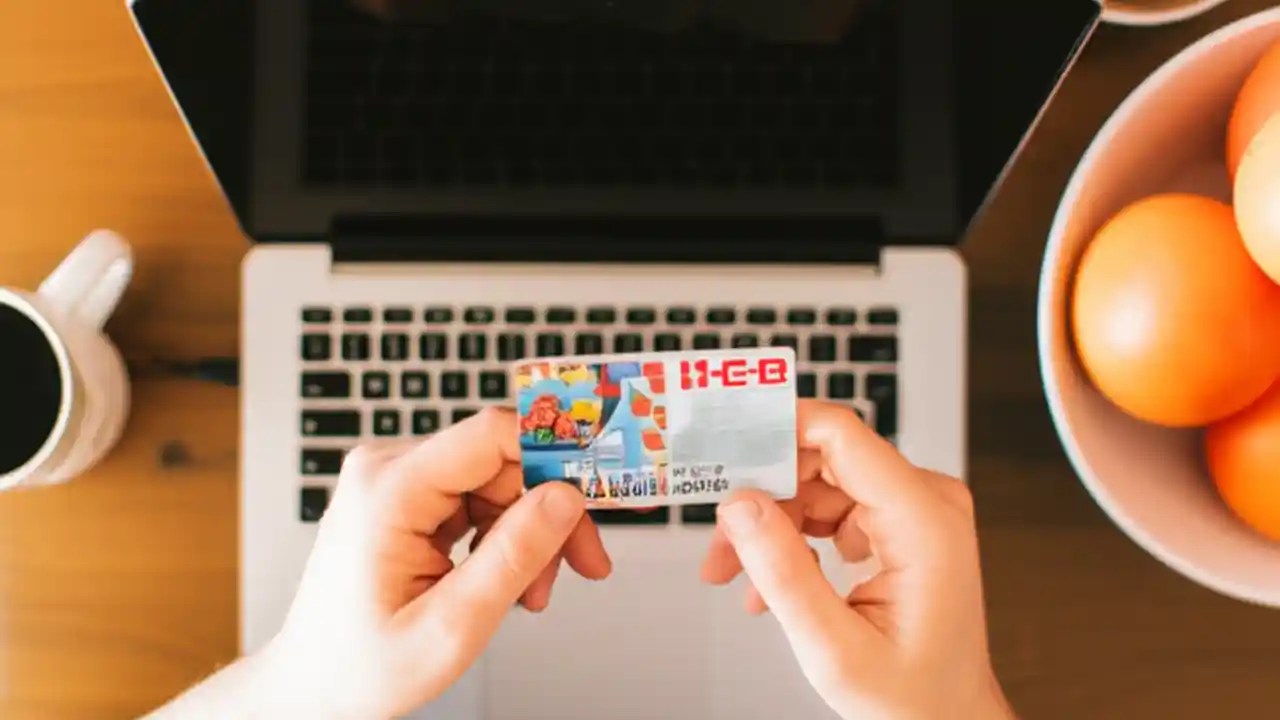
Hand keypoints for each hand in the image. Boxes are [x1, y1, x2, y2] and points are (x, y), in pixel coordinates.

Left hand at [150, 408, 611, 719]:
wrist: (312, 689)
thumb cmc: (360, 666)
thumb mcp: (452, 625)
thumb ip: (513, 556)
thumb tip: (565, 498)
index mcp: (388, 489)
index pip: (492, 433)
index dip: (555, 450)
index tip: (601, 476)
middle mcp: (387, 470)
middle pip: (504, 461)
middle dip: (549, 515)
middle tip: (582, 565)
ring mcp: (395, 483)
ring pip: (499, 483)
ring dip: (528, 536)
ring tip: (530, 593)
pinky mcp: (406, 500)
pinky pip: (478, 500)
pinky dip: (503, 540)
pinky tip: (505, 581)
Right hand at [702, 401, 1012, 719]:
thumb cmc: (914, 698)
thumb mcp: (835, 649)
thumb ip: (784, 573)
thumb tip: (740, 506)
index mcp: (924, 523)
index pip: (840, 435)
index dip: (775, 427)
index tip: (722, 439)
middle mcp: (926, 503)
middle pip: (820, 460)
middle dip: (760, 495)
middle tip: (717, 540)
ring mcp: (914, 512)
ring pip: (817, 485)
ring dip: (770, 524)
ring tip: (734, 572)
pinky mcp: (899, 525)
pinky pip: (830, 508)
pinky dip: (793, 539)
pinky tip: (771, 582)